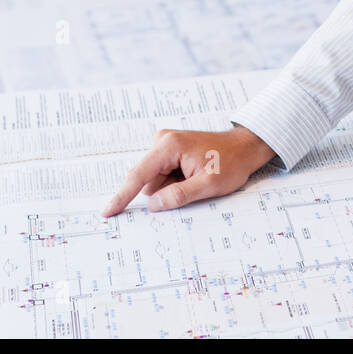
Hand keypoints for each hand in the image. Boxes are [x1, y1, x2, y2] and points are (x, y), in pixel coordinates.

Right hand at [100, 125, 276, 216]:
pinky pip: (163, 175)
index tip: (107, 212)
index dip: (122, 196)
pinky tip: (194, 175)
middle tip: (195, 185)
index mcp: (169, 146)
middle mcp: (163, 141)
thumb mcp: (208, 184)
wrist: (245, 147)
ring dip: (173, 186)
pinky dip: (176, 181)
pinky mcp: (170, 150)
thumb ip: (179, 195)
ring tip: (198, 178)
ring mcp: (166, 144)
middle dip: (166, 190)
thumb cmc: (232, 163)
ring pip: (156, 180)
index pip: (138, 176)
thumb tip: (153, 205)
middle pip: (149, 180)